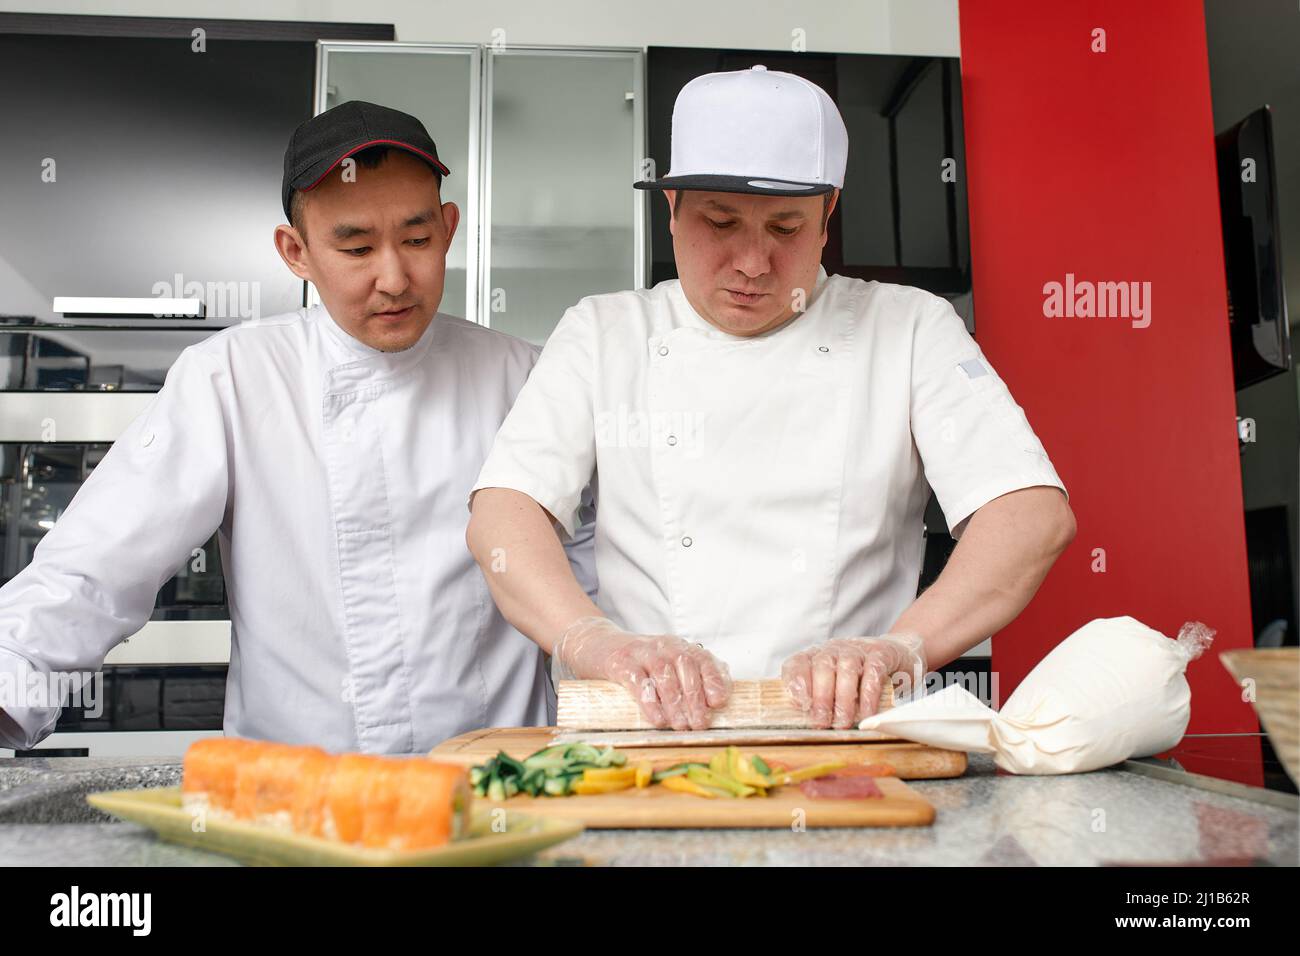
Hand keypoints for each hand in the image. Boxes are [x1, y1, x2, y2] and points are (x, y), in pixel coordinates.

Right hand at [552, 617, 731, 729]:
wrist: (593, 644)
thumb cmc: (634, 664)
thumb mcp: (662, 667)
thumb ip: (684, 681)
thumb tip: (710, 708)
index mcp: (677, 647)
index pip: (703, 659)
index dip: (714, 679)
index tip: (719, 702)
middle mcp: (662, 646)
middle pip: (686, 666)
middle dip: (695, 698)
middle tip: (699, 724)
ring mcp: (640, 652)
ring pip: (664, 673)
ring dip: (675, 702)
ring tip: (680, 725)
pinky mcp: (619, 662)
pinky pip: (637, 680)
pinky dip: (650, 701)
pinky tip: (657, 719)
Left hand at [780, 634, 925, 728]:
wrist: (896, 653)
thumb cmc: (858, 677)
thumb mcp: (834, 684)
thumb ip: (817, 699)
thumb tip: (807, 720)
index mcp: (815, 656)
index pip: (797, 663)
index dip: (796, 682)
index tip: (801, 704)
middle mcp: (833, 649)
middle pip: (822, 667)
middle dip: (821, 697)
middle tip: (822, 722)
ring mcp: (857, 649)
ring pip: (846, 670)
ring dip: (843, 700)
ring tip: (843, 723)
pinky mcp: (880, 654)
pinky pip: (873, 673)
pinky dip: (868, 696)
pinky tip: (867, 713)